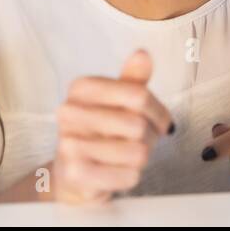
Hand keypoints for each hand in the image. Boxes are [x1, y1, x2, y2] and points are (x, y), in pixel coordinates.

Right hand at [51, 49, 172, 203]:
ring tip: (124, 156)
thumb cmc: (102, 131)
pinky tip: (115, 172)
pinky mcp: (75, 174)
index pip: (139, 96)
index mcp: (81, 88)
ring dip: (140, 158)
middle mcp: (69, 113)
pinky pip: (129, 175)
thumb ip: (133, 80)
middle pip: (139, 125)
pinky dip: (130, 176)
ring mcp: (68, 144)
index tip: (160, 121)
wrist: (73, 173)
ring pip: (137, 153)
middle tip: (138, 141)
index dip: (159, 112)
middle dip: (149, 137)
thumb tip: (142, 54)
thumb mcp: (118, 101)